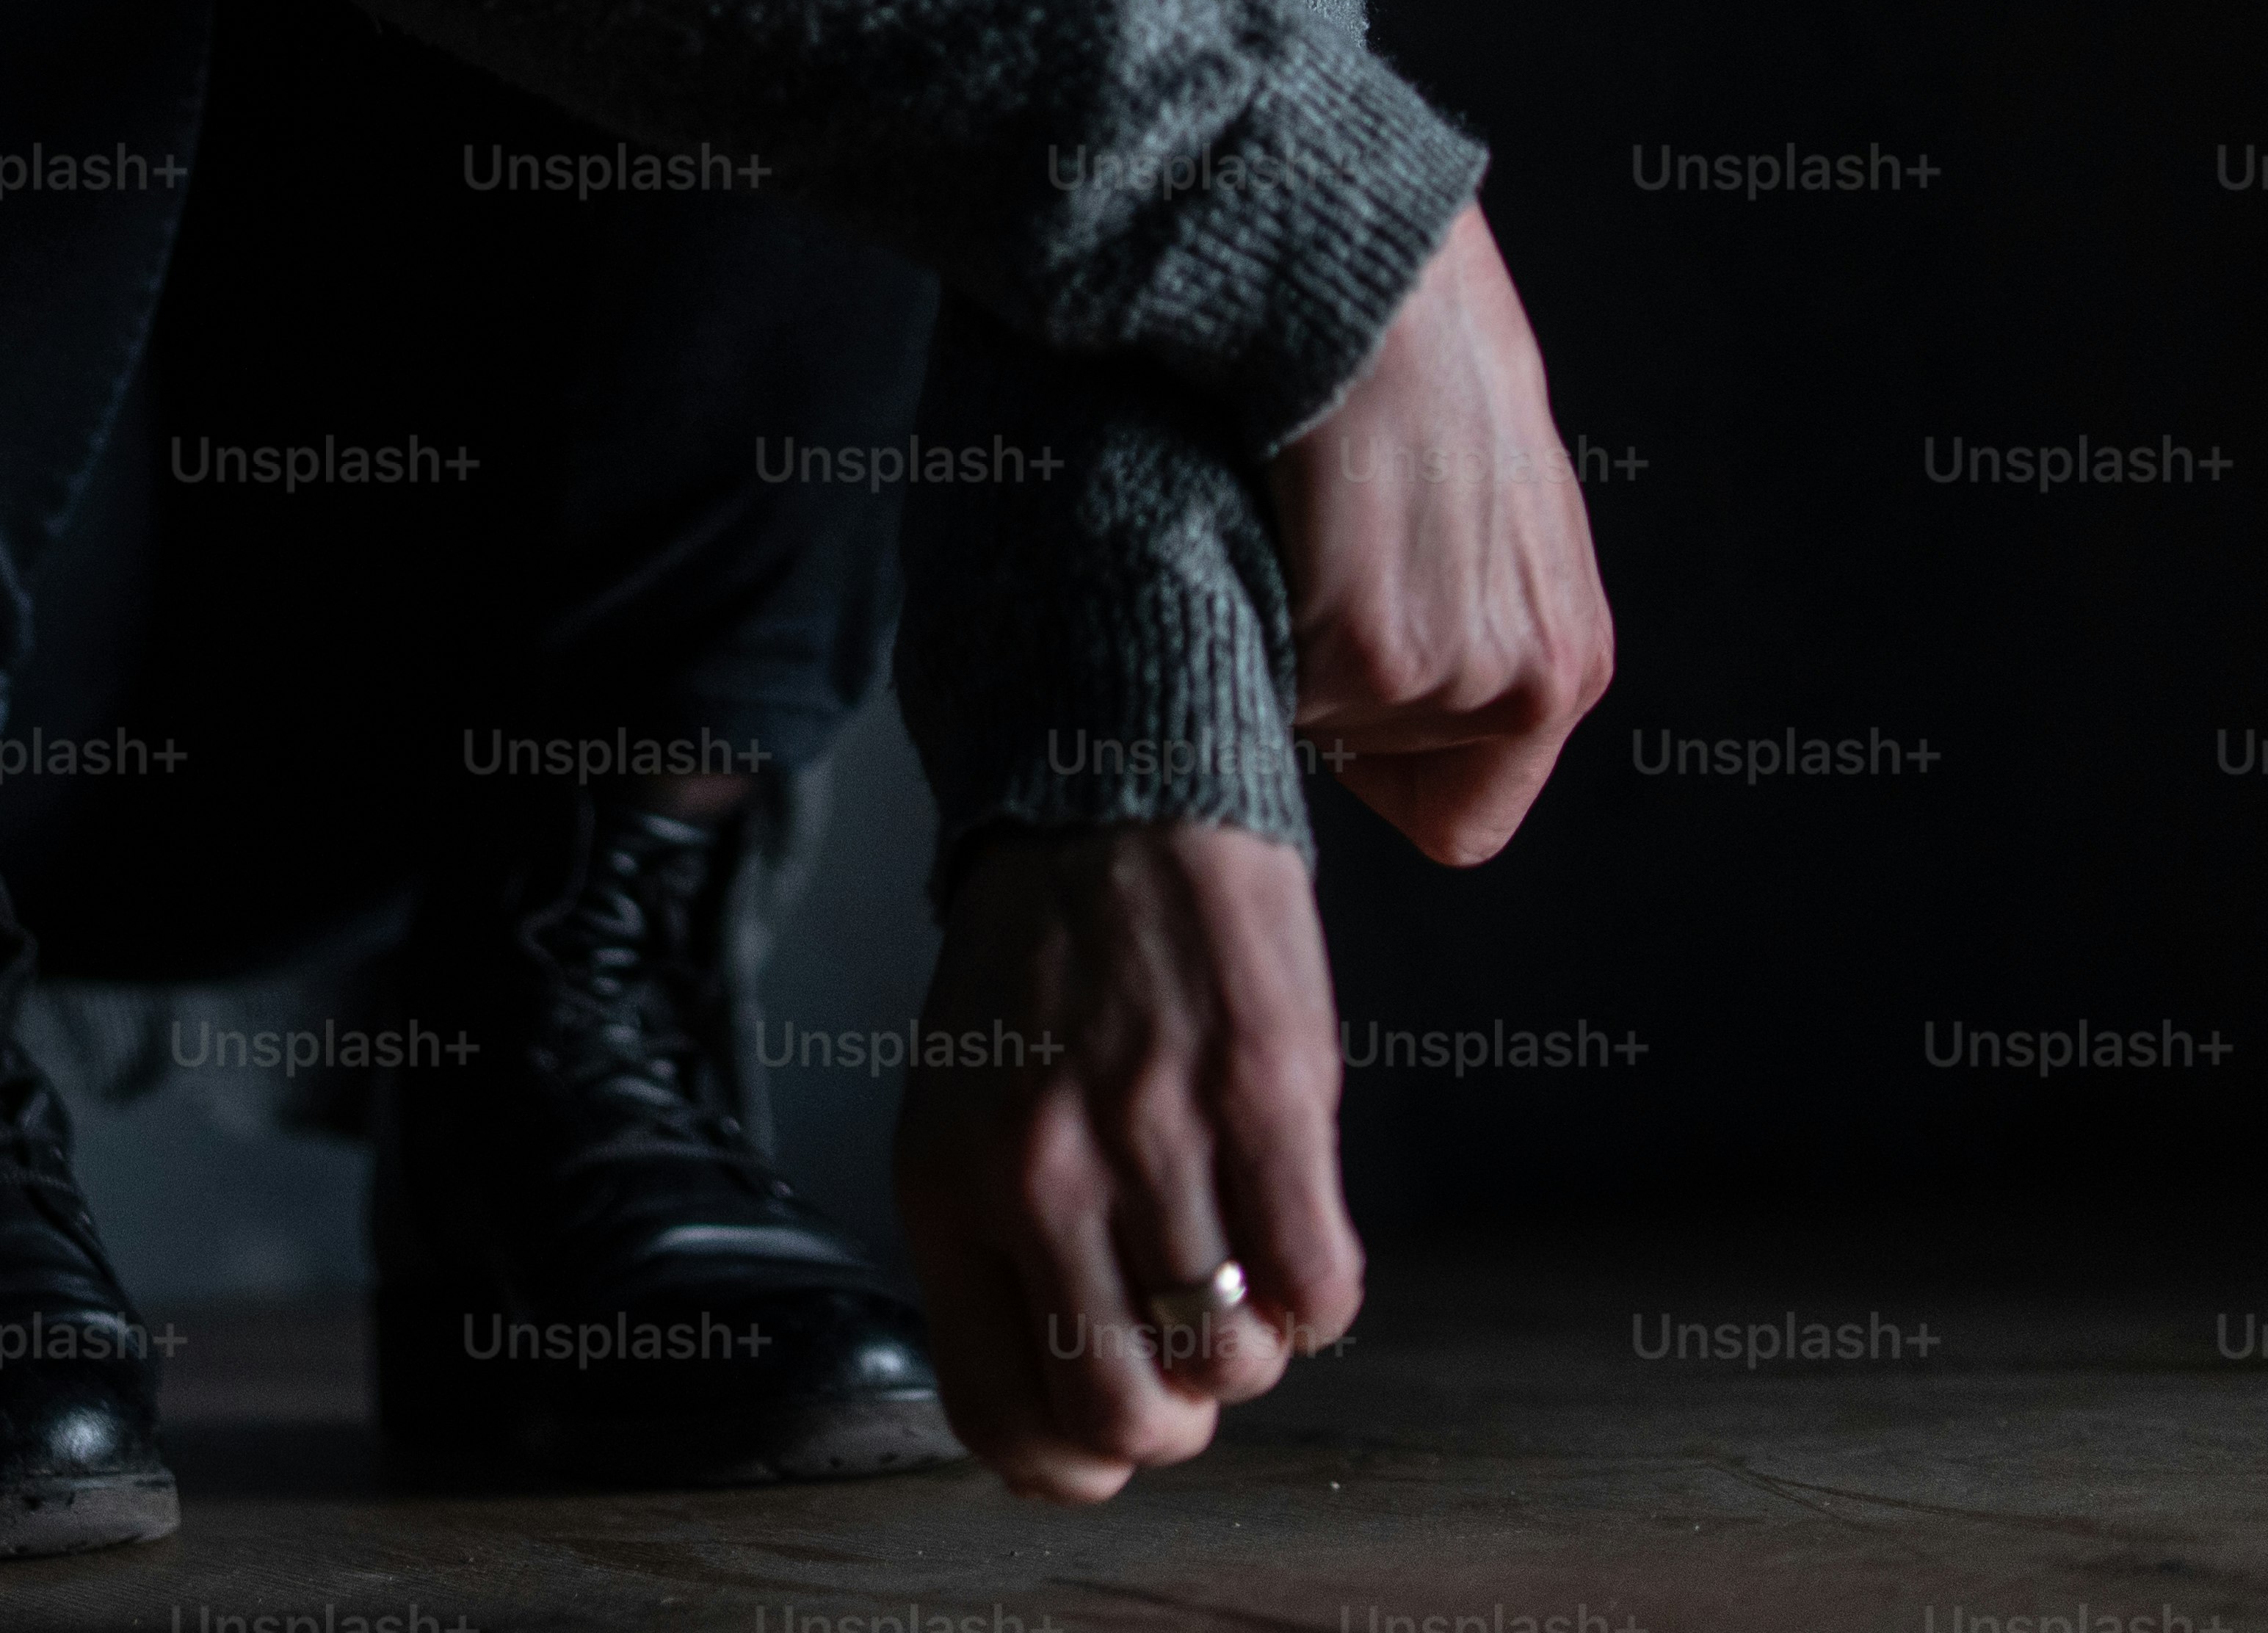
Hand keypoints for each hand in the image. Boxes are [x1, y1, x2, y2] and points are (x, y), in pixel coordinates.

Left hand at [892, 819, 1356, 1499]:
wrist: (1110, 799)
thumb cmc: (1040, 973)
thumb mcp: (964, 1109)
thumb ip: (996, 1248)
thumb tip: (1060, 1409)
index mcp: (947, 1186)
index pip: (995, 1413)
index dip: (1068, 1468)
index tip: (1109, 1442)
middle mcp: (1040, 1173)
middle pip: (1121, 1416)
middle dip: (1172, 1427)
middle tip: (1189, 1371)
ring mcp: (1155, 1134)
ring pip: (1230, 1359)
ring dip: (1252, 1350)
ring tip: (1241, 1275)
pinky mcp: (1265, 1094)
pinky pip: (1317, 1286)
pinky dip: (1320, 1298)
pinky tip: (1296, 1242)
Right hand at [1266, 199, 1612, 865]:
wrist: (1357, 255)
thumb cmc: (1402, 343)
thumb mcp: (1484, 488)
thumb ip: (1464, 596)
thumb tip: (1372, 677)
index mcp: (1569, 660)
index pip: (1464, 818)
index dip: (1387, 759)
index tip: (1343, 652)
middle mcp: (1536, 686)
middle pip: (1373, 763)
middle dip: (1321, 678)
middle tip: (1312, 544)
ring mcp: (1457, 677)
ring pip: (1305, 727)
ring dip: (1273, 635)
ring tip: (1289, 506)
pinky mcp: (1372, 653)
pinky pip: (1258, 688)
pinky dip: (1236, 610)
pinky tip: (1258, 504)